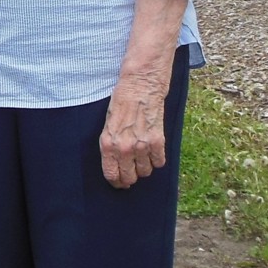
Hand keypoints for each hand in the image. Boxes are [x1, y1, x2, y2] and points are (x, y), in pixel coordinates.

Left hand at [99, 73, 168, 188]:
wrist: (140, 85)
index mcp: (108, 145)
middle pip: (130, 178)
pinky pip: (159, 162)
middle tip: (132, 173)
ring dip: (144, 168)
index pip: (112, 175)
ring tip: (143, 157)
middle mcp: (124, 148)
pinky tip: (153, 150)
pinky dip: (157, 159)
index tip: (120, 182)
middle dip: (130, 178)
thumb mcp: (108, 125)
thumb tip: (117, 164)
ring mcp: (142, 146)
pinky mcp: (158, 141)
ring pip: (146, 172)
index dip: (117, 182)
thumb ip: (111, 146)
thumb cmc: (122, 102)